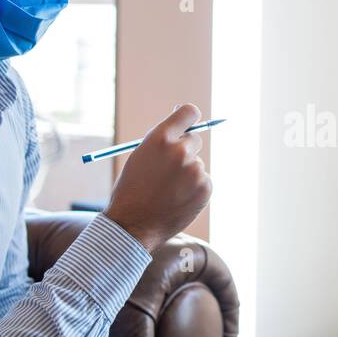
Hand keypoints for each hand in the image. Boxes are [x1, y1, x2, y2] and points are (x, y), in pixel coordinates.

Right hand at [105, 104, 212, 251]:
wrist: (133, 224)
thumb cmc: (132, 190)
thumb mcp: (141, 157)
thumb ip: (162, 142)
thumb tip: (182, 130)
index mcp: (161, 138)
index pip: (188, 112)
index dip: (189, 118)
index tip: (188, 123)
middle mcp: (180, 151)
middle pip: (195, 139)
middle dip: (185, 150)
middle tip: (170, 169)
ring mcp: (195, 170)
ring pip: (197, 164)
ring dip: (188, 174)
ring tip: (168, 190)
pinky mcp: (205, 187)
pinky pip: (204, 181)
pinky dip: (194, 189)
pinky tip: (177, 199)